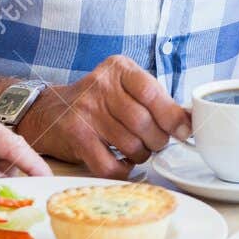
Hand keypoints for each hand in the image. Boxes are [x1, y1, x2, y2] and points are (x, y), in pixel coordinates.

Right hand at [16, 55, 189, 178]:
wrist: (49, 111)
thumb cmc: (99, 101)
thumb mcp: (126, 88)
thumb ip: (156, 100)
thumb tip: (189, 123)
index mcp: (118, 68)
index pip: (151, 92)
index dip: (172, 116)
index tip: (184, 132)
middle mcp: (100, 86)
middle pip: (143, 122)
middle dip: (158, 140)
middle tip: (156, 143)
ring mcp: (85, 111)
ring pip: (129, 144)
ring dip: (141, 154)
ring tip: (138, 150)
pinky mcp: (75, 136)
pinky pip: (109, 163)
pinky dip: (123, 169)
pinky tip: (123, 162)